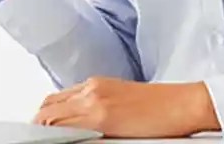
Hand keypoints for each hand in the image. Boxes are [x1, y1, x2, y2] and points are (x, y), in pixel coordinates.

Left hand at [32, 77, 219, 137]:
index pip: (55, 100)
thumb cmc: (161, 106)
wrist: (184, 104)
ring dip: (46, 129)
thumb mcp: (121, 103)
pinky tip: (59, 139)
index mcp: (95, 85)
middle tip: (39, 138)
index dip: (43, 118)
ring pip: (52, 115)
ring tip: (46, 140)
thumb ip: (96, 108)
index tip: (41, 130)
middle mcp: (91, 90)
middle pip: (47, 107)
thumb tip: (77, 125)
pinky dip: (59, 133)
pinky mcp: (103, 117)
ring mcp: (95, 102)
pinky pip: (68, 126)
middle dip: (39, 124)